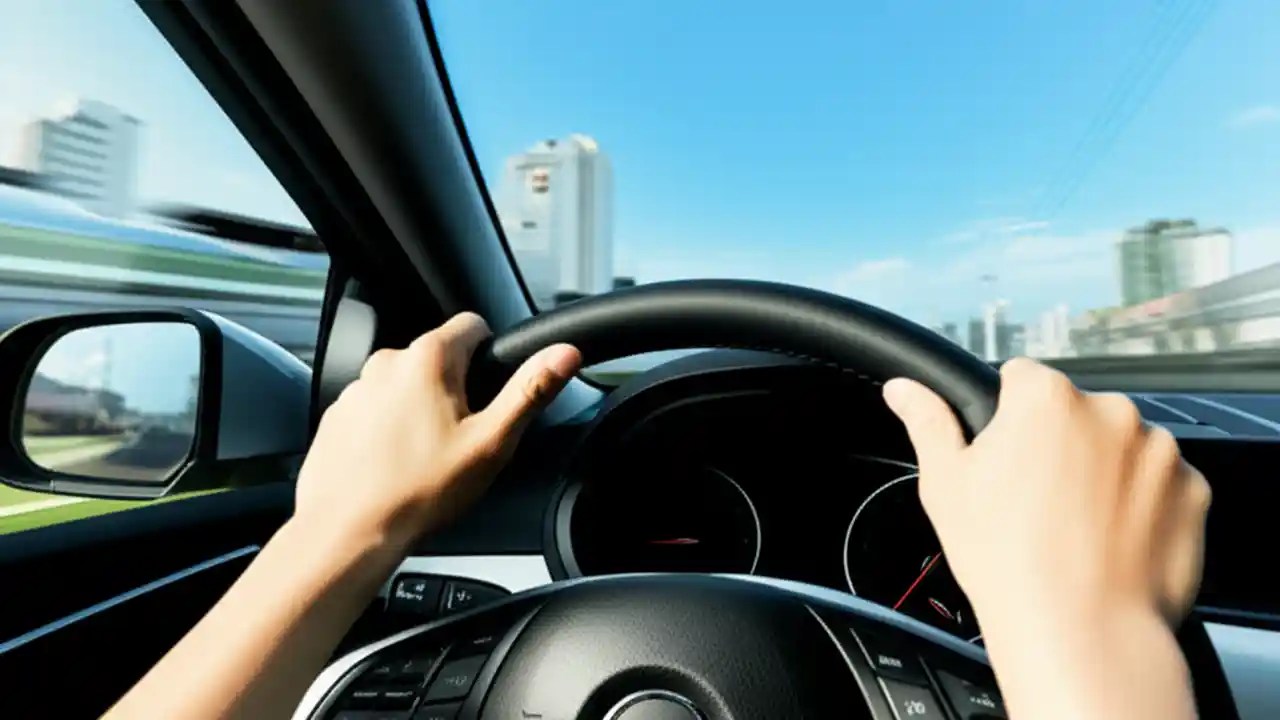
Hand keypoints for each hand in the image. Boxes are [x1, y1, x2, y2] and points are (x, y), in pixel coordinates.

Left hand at [295, 312, 581, 549]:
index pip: (473, 325)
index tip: (489, 392)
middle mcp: (387, 363)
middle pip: (438, 358)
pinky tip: (395, 463)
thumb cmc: (420, 491)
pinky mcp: (337, 416)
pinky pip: (374, 409)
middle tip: (460, 436)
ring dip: (418, 408)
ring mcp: (356, 389)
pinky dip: (387, 428)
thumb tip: (565, 353)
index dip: (490, 355)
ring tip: (425, 455)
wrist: (350, 531)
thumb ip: (531, 390)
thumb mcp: (492, 442)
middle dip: (455, 389)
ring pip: (404, 384)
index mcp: (429, 359)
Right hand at [883, 357, 1210, 628]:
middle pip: (1075, 413)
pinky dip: (1142, 504)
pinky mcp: (1193, 491)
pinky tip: (1111, 540)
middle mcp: (1110, 411)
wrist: (1080, 630)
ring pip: (1120, 447)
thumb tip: (903, 389)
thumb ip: (928, 422)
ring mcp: (1159, 450)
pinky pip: (1161, 484)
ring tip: (1076, 527)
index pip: (1021, 379)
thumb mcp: (946, 484)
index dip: (1006, 420)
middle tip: (1036, 502)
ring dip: (1103, 471)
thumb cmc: (1005, 558)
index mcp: (1045, 397)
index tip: (1006, 461)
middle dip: (1059, 444)